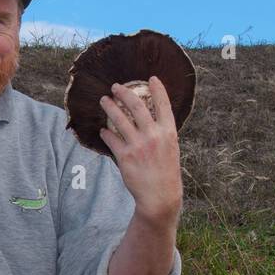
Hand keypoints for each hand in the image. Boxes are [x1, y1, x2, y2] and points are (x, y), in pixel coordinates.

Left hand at [98, 76, 182, 224]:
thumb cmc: (166, 172)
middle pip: (137, 106)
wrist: (160, 195)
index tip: (151, 78)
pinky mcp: (125, 157)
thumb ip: (161, 133)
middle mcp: (154, 135)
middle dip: (124, 93)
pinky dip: (106, 133)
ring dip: (109, 107)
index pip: (164, 105)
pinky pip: (112, 139)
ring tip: (103, 100)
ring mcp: (138, 145)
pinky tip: (103, 130)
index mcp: (169, 132)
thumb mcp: (171, 149)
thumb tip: (150, 119)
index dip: (158, 89)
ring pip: (120, 119)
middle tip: (115, 86)